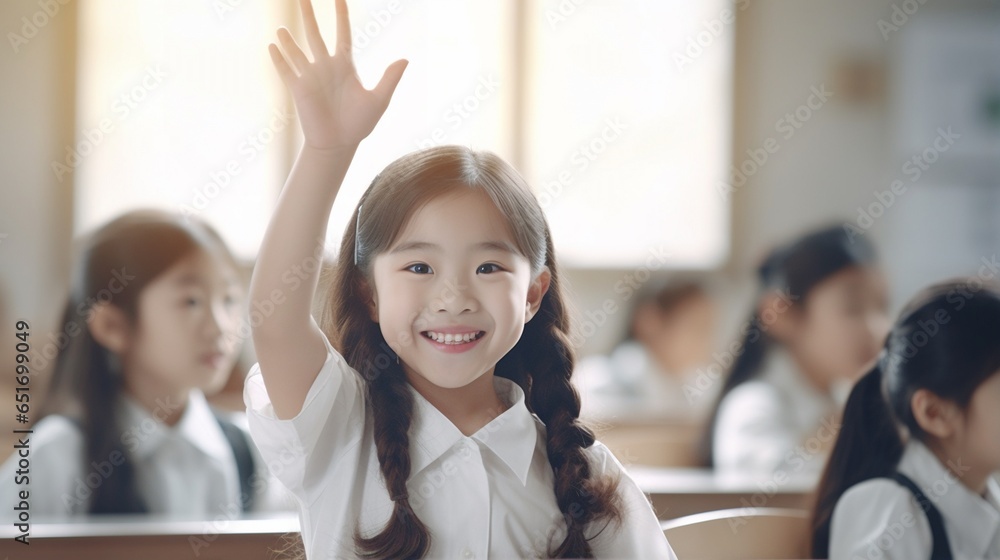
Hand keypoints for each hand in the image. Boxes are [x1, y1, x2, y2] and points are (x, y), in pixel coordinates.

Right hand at [269, 0, 407, 150]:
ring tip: (281, 28)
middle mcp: (326, 67)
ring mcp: (311, 77)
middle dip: (309, 16)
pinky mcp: (299, 90)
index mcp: (345, 66)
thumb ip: (389, 79)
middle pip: (315, 35)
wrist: (340, 144)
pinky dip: (279, 59)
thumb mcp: (379, 100)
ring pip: (297, 52)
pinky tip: (272, 46)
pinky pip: (287, 71)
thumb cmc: (360, 123)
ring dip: (289, 40)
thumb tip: (405, 59)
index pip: (342, 33)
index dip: (341, 14)